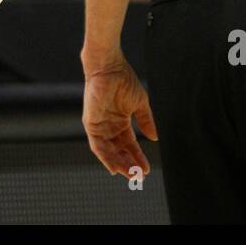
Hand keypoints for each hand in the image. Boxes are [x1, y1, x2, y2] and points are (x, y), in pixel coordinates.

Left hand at [83, 53, 156, 179]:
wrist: (109, 67)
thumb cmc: (123, 80)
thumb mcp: (139, 103)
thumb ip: (145, 121)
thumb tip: (154, 138)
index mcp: (120, 121)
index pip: (129, 144)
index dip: (138, 157)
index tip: (147, 169)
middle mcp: (108, 126)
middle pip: (119, 151)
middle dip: (130, 164)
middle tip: (139, 177)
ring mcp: (99, 125)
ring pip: (108, 152)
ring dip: (120, 164)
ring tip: (131, 174)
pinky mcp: (91, 124)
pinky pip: (97, 145)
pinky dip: (106, 157)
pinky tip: (115, 167)